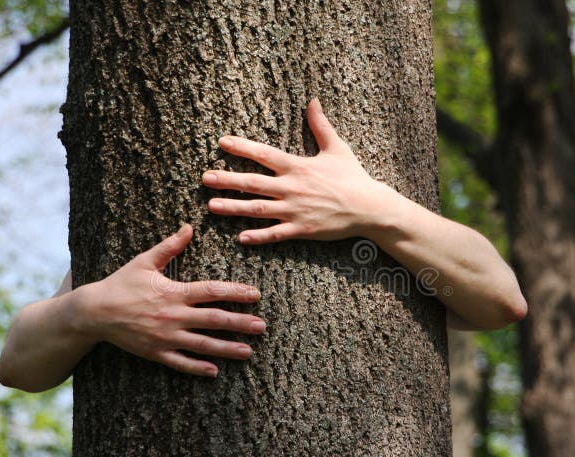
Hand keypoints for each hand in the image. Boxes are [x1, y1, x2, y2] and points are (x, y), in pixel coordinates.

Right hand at [73, 224, 264, 377]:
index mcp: (173, 292)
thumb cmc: (120, 284)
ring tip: (248, 351)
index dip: (236, 293)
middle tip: (261, 326)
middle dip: (240, 323)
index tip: (256, 295)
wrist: (93, 312)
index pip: (212, 292)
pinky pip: (180, 363)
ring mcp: (165, 337)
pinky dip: (197, 368)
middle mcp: (173, 316)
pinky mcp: (155, 353)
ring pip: (202, 345)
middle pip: (214, 320)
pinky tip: (214, 371)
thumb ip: (169, 246)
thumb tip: (189, 227)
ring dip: (227, 348)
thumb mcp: (144, 261)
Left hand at [203, 98, 392, 243]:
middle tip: (205, 177)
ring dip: (234, 207)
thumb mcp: (337, 148)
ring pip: (258, 209)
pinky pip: (276, 234)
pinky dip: (258, 237)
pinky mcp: (302, 229)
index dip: (242, 147)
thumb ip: (321, 125)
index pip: (264, 154)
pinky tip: (240, 238)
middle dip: (227, 180)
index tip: (221, 142)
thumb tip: (313, 101)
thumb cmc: (353, 177)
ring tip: (211, 206)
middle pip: (253, 183)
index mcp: (298, 166)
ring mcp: (296, 210)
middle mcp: (293, 188)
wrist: (369, 207)